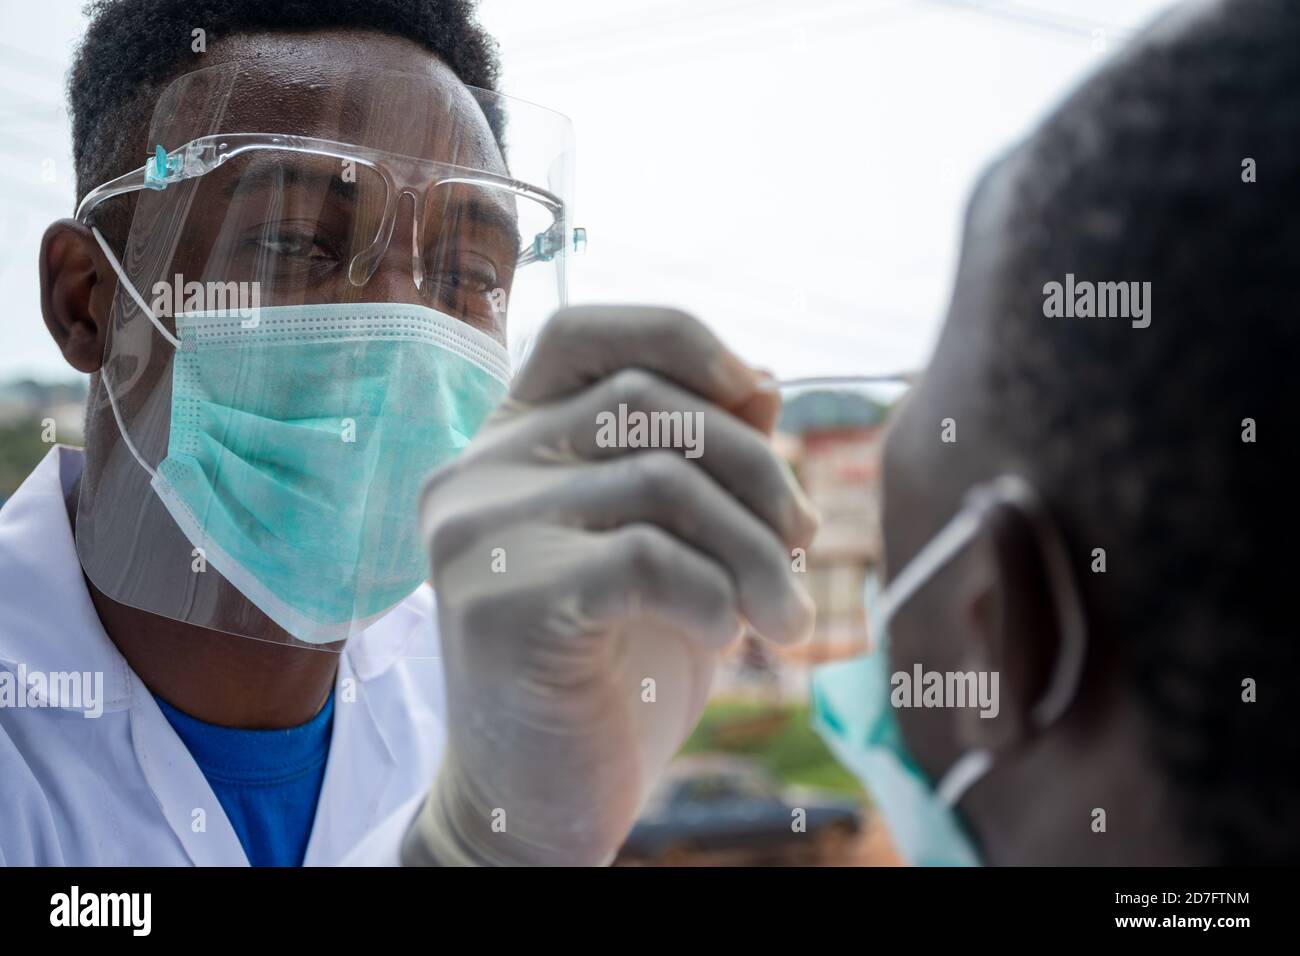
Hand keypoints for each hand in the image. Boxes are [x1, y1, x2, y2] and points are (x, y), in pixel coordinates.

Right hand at [403, 306, 817, 864]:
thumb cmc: (613, 671)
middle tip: (804, 542)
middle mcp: (478, 473)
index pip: (584, 331)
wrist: (538, 803)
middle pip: (649, 403)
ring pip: (664, 481)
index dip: (681, 338)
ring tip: (784, 618)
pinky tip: (721, 638)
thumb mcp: (673, 550)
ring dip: (758, 551)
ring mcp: (479, 534)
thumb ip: (701, 461)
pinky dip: (716, 597)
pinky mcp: (501, 602)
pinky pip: (651, 558)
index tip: (756, 393)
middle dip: (757, 468)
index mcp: (508, 445)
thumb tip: (765, 379)